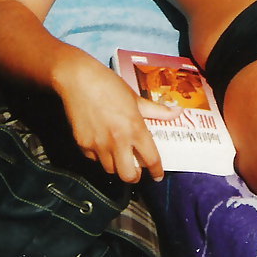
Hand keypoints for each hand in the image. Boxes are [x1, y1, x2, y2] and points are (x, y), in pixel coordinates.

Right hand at [56, 61, 183, 182]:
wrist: (79, 80)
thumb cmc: (109, 85)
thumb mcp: (136, 98)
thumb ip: (157, 110)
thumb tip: (178, 112)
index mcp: (134, 129)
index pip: (150, 158)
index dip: (156, 170)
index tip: (158, 175)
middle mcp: (118, 141)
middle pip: (128, 176)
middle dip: (134, 176)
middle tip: (136, 169)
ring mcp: (98, 145)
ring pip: (110, 169)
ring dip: (117, 165)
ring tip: (119, 154)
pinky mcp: (82, 145)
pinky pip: (94, 159)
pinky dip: (99, 156)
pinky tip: (101, 144)